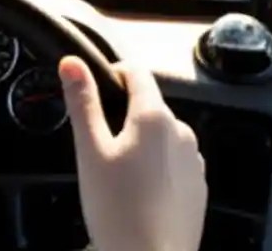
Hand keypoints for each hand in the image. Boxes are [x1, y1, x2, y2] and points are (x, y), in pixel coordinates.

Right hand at [59, 56, 206, 250]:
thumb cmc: (117, 209)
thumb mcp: (91, 152)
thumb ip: (83, 103)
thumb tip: (72, 62)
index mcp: (154, 116)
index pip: (137, 72)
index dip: (114, 73)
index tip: (96, 88)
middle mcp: (181, 131)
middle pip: (149, 107)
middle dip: (124, 117)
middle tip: (99, 148)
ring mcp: (193, 159)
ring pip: (162, 136)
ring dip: (141, 144)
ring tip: (118, 176)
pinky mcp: (198, 185)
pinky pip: (174, 163)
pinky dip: (156, 168)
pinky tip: (139, 193)